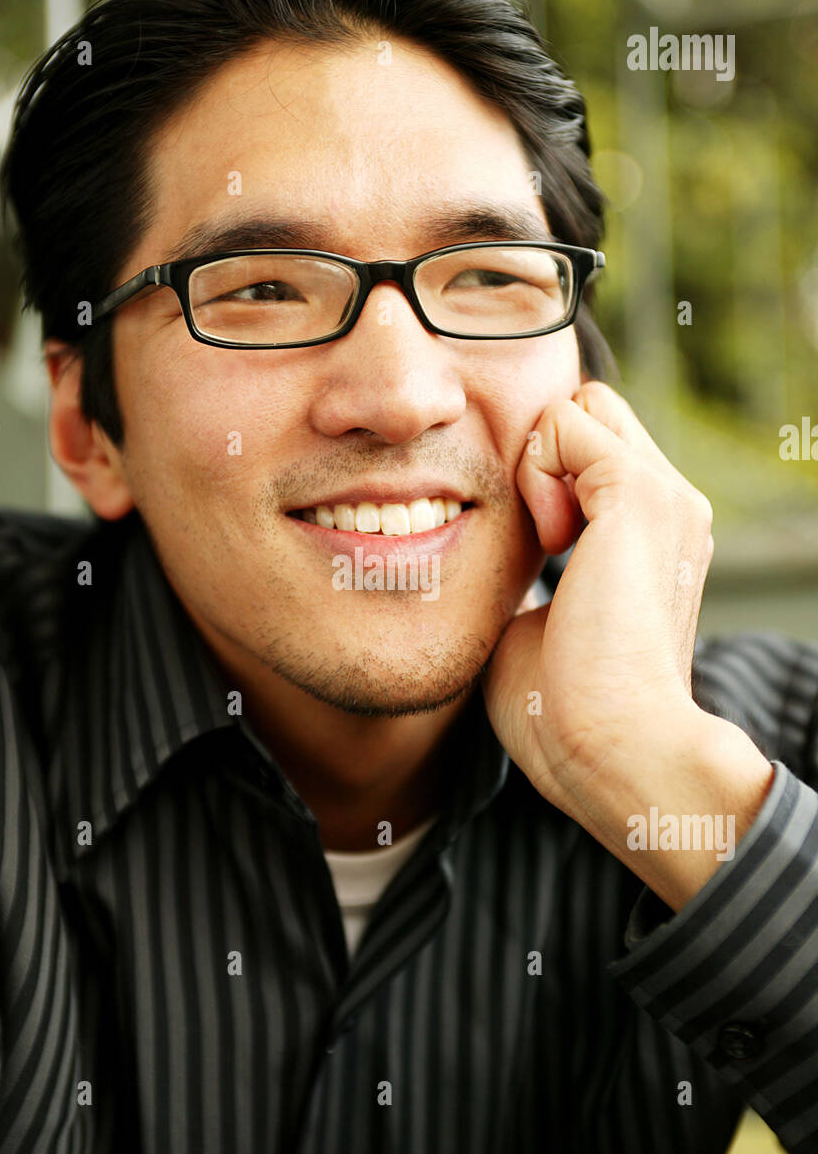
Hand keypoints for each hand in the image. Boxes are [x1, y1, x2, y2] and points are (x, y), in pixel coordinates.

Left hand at [482, 380, 714, 812]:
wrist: (612, 748)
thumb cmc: (563, 713)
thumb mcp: (536, 623)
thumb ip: (523, 576)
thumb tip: (481, 562)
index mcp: (655, 536)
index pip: (594, 448)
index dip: (546, 477)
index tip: (537, 552)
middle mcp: (672, 506)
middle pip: (590, 412)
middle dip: (544, 455)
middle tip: (536, 538)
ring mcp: (665, 495)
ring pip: (580, 405)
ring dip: (538, 459)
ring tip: (543, 541)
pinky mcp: (638, 494)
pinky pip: (565, 421)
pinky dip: (534, 465)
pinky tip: (546, 537)